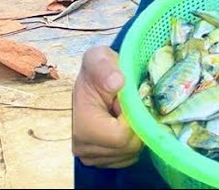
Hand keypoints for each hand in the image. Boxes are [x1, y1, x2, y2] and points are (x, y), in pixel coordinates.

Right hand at [72, 46, 142, 168]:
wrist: (93, 80)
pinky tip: (125, 125)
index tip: (129, 101)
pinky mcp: (97, 160)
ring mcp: (88, 156)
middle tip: (130, 107)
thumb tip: (117, 82)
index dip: (134, 119)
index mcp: (82, 125)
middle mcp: (82, 146)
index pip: (122, 137)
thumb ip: (106, 68)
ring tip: (125, 115)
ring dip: (135, 134)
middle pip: (127, 148)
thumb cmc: (100, 68)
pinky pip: (126, 158)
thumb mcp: (100, 58)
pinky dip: (131, 143)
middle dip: (136, 126)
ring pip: (129, 154)